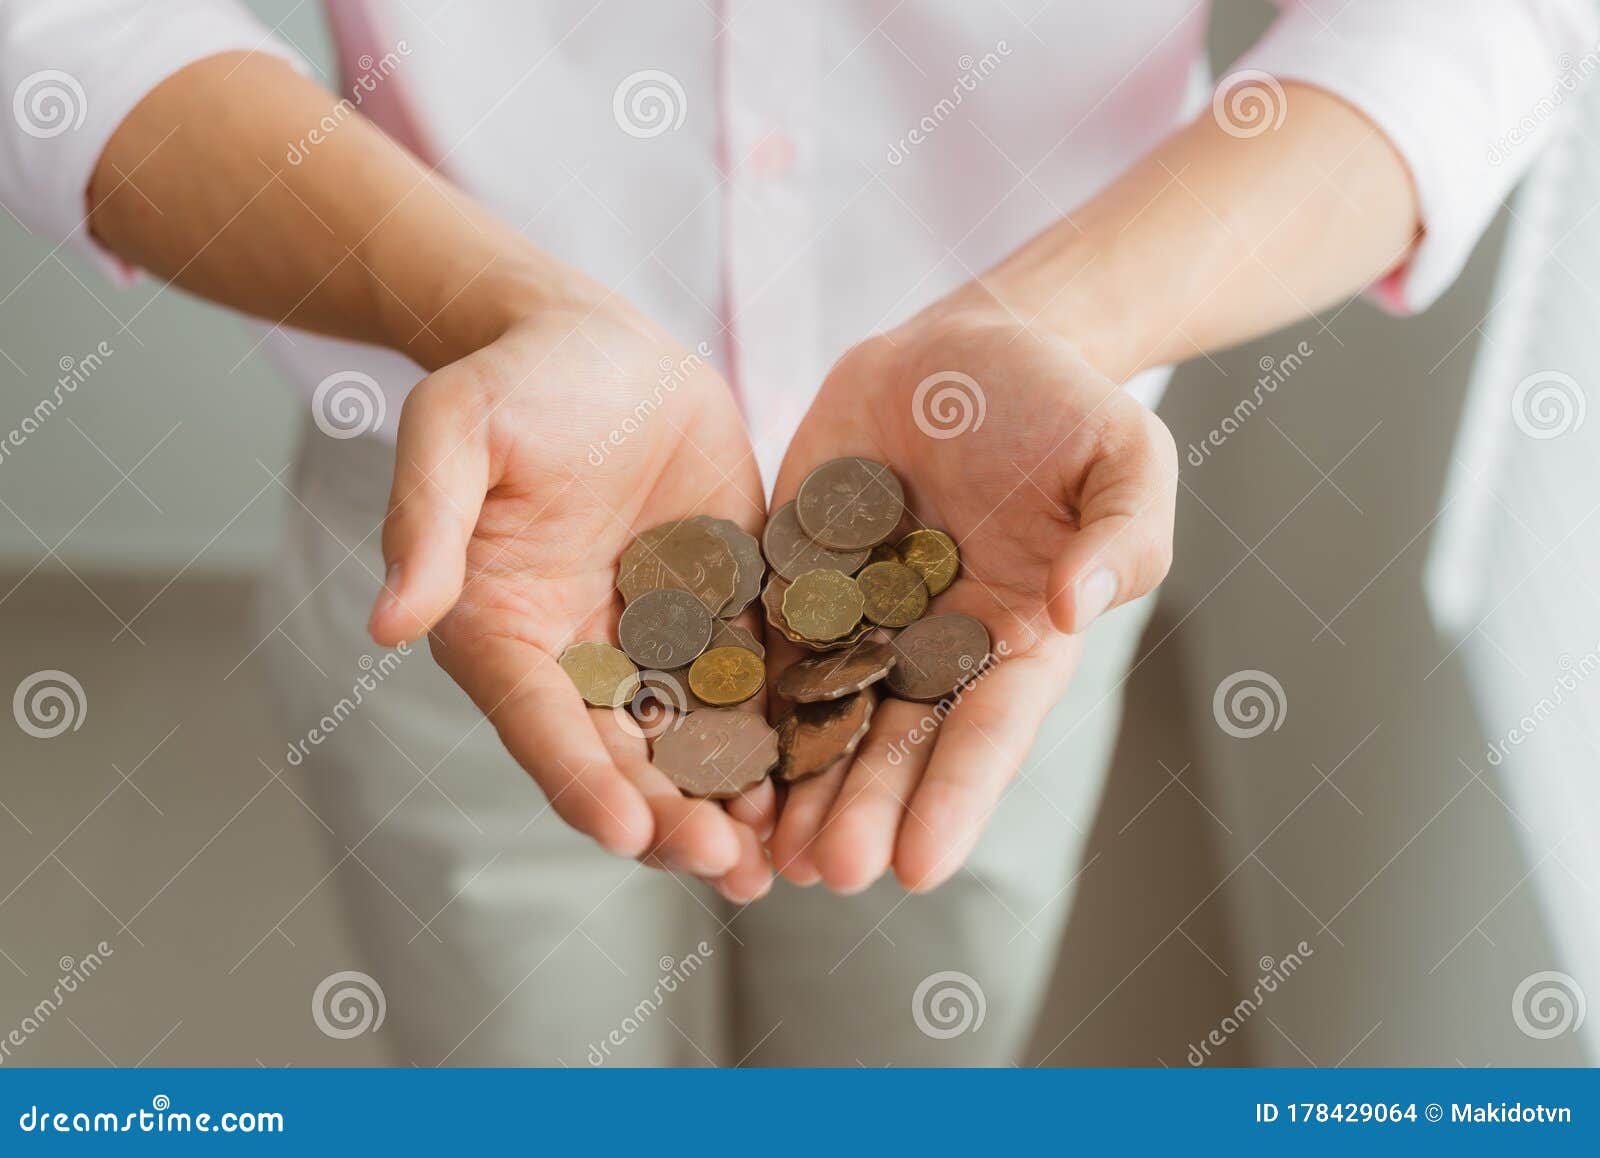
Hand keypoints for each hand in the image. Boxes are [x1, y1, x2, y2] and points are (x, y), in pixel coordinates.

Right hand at [368, 301, 773, 902]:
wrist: (600, 347)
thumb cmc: (516, 382)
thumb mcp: (455, 429)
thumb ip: (426, 520)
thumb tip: (388, 625)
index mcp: (505, 630)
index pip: (540, 721)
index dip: (580, 780)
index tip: (627, 833)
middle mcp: (580, 656)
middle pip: (622, 756)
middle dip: (672, 817)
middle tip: (728, 867)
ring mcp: (657, 642)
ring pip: (694, 740)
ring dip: (733, 801)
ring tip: (780, 857)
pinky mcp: (724, 614)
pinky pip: (757, 682)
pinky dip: (786, 732)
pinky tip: (825, 774)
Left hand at [766, 302, 1176, 893]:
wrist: (968, 351)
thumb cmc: (1062, 408)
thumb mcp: (1124, 459)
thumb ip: (1121, 536)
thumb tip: (1079, 607)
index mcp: (1015, 640)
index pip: (986, 732)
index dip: (955, 799)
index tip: (920, 868)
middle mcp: (932, 648)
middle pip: (893, 743)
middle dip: (863, 810)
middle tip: (829, 873)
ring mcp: (857, 619)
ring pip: (822, 715)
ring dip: (797, 785)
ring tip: (768, 852)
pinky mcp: (793, 579)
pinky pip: (762, 644)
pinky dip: (740, 702)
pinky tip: (710, 756)